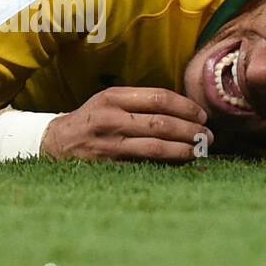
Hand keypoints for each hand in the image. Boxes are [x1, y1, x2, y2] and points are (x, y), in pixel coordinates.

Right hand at [41, 87, 213, 162]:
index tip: (201, 114)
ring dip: (184, 149)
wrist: (56, 144)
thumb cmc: (91, 119)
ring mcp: (110, 145)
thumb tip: (183, 108)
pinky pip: (145, 165)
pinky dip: (167, 164)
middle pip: (162, 123)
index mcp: (113, 98)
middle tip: (208, 135)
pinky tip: (182, 162)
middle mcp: (111, 119)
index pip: (158, 98)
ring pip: (156, 147)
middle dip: (191, 129)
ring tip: (201, 149)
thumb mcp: (108, 100)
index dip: (185, 106)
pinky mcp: (109, 167)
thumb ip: (139, 101)